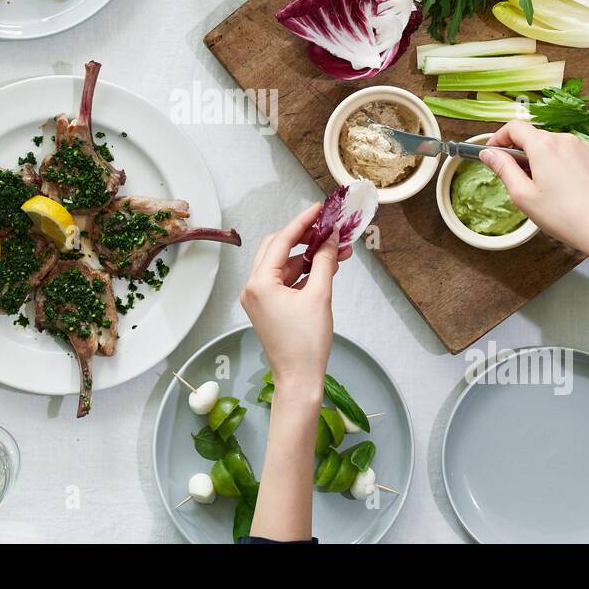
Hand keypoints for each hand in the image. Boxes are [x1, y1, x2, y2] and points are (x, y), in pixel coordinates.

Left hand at [239, 203, 349, 389]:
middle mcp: (252, 287)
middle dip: (304, 237)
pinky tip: (325, 267)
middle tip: (328, 229)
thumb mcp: (320, 295)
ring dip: (307, 256)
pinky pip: (283, 280)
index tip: (320, 209)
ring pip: (282, 264)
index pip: (281, 240)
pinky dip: (302, 272)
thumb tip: (330, 238)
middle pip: (277, 248)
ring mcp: (258, 298)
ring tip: (336, 250)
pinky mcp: (266, 307)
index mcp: (259, 283)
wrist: (299, 378)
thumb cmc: (306, 343)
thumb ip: (323, 261)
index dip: (303, 222)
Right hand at [480, 120, 588, 269]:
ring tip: (546, 187)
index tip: (494, 152)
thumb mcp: (523, 195)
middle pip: (535, 137)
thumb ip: (503, 168)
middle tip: (520, 180)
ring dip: (544, 159)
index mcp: (543, 145)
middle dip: (523, 154)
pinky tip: (566, 187)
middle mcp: (565, 139)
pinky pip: (573, 153)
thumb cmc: (562, 216)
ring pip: (554, 146)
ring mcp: (584, 146)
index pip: (514, 127)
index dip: (499, 137)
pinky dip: (563, 163)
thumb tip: (488, 153)